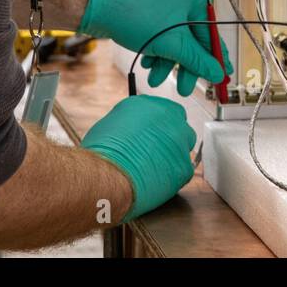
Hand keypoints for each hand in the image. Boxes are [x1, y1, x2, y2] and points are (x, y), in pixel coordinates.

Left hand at [76, 0, 232, 95]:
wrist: (97, 6)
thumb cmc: (134, 14)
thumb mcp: (171, 44)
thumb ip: (197, 60)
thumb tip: (216, 72)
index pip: (210, 31)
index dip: (213, 57)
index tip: (220, 76)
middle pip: (192, 36)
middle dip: (184, 64)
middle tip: (186, 88)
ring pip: (175, 36)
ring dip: (167, 60)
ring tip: (155, 78)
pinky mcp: (152, 6)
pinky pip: (163, 31)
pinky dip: (157, 49)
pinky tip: (147, 62)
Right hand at [81, 95, 196, 220]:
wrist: (108, 175)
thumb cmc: (101, 153)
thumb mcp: (111, 125)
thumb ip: (130, 123)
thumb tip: (132, 131)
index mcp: (148, 105)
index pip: (161, 111)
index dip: (156, 126)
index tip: (151, 136)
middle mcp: (168, 117)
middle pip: (177, 125)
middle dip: (169, 137)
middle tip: (155, 152)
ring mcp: (180, 141)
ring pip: (183, 147)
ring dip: (172, 156)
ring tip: (153, 169)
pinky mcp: (184, 166)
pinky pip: (182, 171)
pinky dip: (171, 177)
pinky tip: (156, 181)